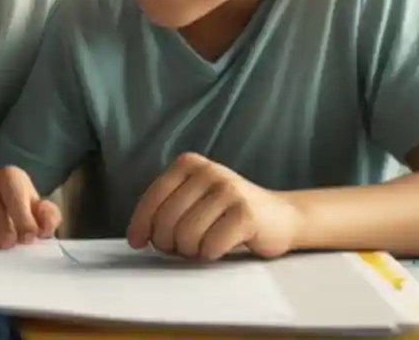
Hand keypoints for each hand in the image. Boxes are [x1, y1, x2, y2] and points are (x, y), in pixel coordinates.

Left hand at [127, 153, 298, 260]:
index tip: (138, 242)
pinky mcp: (245, 213)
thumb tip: (137, 236)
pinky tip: (221, 246)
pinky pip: (210, 246)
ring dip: (191, 250)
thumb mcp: (193, 199)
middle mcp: (208, 171)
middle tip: (181, 248)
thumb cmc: (228, 214)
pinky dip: (211, 254)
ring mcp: (229, 190)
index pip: (152, 198)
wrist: (280, 217)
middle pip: (167, 220)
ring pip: (187, 235)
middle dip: (168, 243)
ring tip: (202, 245)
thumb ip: (167, 208)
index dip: (141, 225)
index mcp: (189, 163)